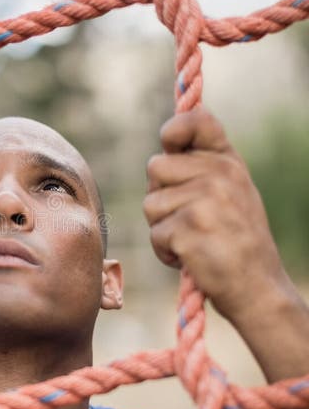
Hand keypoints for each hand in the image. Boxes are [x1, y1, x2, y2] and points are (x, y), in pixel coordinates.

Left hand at [143, 108, 286, 323]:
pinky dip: (165, 251)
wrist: (258, 289)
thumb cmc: (237, 241)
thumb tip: (163, 151)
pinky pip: (155, 234)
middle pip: (155, 167)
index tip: (171, 147)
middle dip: (161, 196)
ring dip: (162, 228)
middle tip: (187, 218)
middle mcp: (220, 174)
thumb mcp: (231, 192)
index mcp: (229, 161)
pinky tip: (191, 257)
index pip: (196, 119)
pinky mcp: (189, 228)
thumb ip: (202, 168)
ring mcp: (206, 200)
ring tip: (193, 240)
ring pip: (150, 204)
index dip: (173, 130)